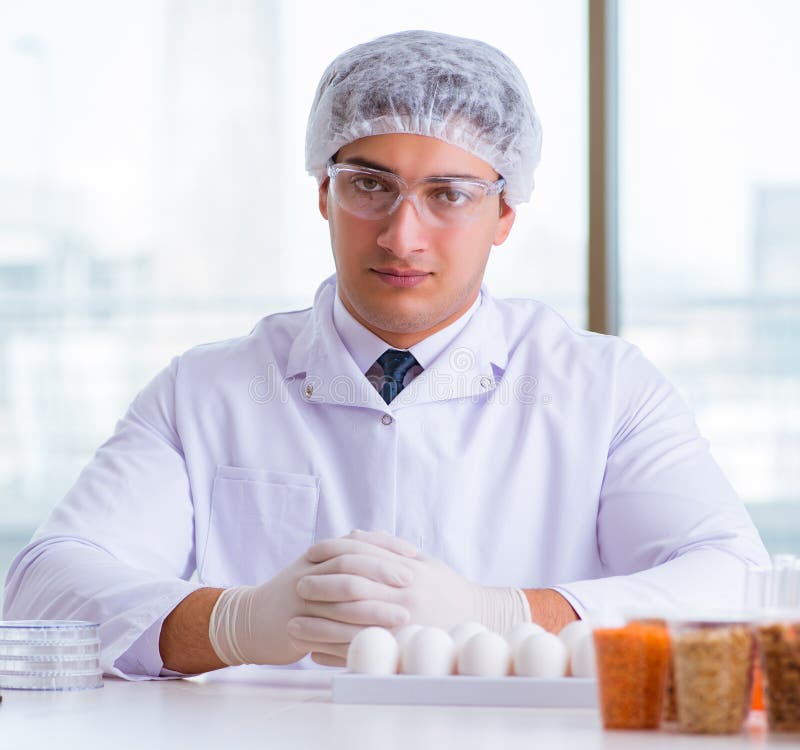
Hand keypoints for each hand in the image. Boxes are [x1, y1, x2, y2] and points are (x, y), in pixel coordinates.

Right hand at [208, 533, 415, 665]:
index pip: (356, 542)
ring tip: (402, 616)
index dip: (385, 546)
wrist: (252, 621)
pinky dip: (353, 637)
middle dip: (382, 571)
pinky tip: (375, 643)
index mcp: (318, 555)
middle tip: (411, 580)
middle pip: (349, 564)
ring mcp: (300, 599)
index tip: (413, 555)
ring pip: (340, 600)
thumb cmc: (297, 595)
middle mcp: (309, 572)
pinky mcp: (294, 626)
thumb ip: (348, 553)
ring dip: (375, 608)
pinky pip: (328, 632)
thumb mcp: (319, 567)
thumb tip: (384, 538)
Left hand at [293, 530, 529, 661]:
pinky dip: (332, 654)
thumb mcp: (423, 561)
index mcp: (407, 573)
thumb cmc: (447, 589)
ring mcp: (400, 629)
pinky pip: (360, 655)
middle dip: (320, 588)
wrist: (479, 622)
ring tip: (293, 625)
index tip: (310, 556)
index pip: (360, 559)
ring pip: (349, 627)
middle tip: (298, 586)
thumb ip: (389, 547)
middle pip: (351, 591)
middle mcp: (402, 600)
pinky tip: (313, 653)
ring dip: (317, 626)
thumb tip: (355, 534)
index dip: (331, 555)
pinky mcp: (398, 653)